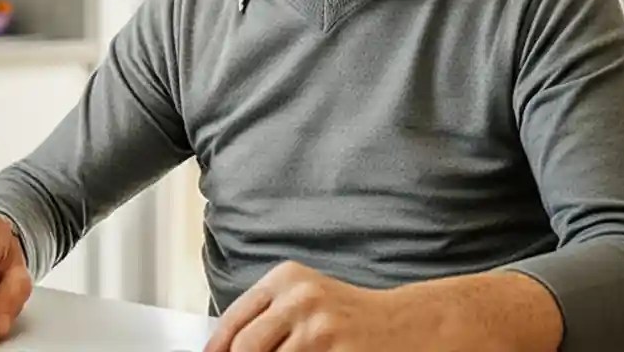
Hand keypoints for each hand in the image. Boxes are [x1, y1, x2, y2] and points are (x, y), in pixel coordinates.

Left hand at [204, 261, 430, 351]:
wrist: (406, 324)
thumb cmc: (348, 316)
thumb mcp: (304, 300)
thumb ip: (265, 318)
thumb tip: (224, 347)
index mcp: (285, 279)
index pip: (233, 322)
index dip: (217, 349)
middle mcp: (300, 298)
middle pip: (246, 347)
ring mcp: (321, 327)